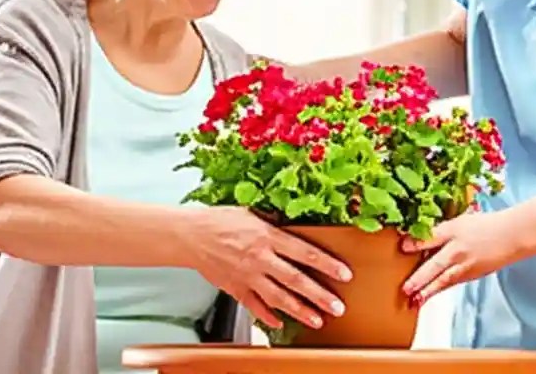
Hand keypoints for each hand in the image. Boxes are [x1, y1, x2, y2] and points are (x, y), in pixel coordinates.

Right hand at [183, 207, 350, 329]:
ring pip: (278, 297)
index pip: (305, 252)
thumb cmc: (220, 220)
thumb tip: (294, 226)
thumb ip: (274, 223)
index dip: (327, 264)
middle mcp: (260, 258)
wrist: (191, 235)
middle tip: (337, 306)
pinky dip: (268, 316)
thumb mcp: (252, 213)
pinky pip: (255, 306)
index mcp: (267, 236)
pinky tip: (280, 322)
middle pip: (295, 279)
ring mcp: (247, 276)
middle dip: (319, 294)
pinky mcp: (235, 288)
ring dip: (300, 310)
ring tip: (317, 320)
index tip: (344, 273)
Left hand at [400, 211, 521, 306]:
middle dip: (419, 278)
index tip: (402, 247)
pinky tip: (428, 296)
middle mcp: (458, 248)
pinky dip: (439, 290)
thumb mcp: (459, 220)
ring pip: (444, 280)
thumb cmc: (485, 225)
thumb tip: (419, 238)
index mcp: (454, 229)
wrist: (511, 235)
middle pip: (436, 264)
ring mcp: (466, 264)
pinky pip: (452, 283)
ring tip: (414, 299)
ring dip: (428, 291)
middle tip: (405, 288)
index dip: (415, 243)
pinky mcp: (471, 274)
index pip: (431, 236)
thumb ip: (440, 230)